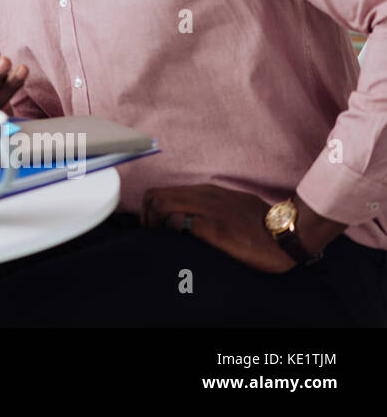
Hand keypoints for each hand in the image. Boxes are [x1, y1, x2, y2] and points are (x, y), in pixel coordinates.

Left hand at [141, 185, 345, 272]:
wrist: (285, 235)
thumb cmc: (261, 224)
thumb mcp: (231, 206)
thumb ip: (210, 205)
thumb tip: (189, 216)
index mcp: (206, 191)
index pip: (162, 192)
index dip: (149, 210)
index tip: (152, 226)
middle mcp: (203, 196)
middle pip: (154, 196)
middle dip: (145, 216)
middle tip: (151, 235)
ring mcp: (207, 210)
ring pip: (162, 205)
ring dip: (154, 224)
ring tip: (159, 239)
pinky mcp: (213, 227)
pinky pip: (179, 221)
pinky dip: (170, 229)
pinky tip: (176, 240)